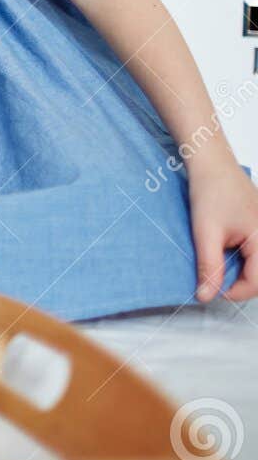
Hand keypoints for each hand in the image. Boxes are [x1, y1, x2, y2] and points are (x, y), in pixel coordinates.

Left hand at [189, 163, 257, 301]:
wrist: (211, 163)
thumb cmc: (211, 192)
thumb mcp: (205, 233)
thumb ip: (209, 266)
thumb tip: (206, 296)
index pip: (257, 283)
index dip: (234, 293)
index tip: (210, 290)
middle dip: (236, 282)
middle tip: (210, 277)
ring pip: (255, 264)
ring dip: (236, 269)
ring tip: (215, 261)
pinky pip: (253, 252)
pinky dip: (237, 257)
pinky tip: (220, 250)